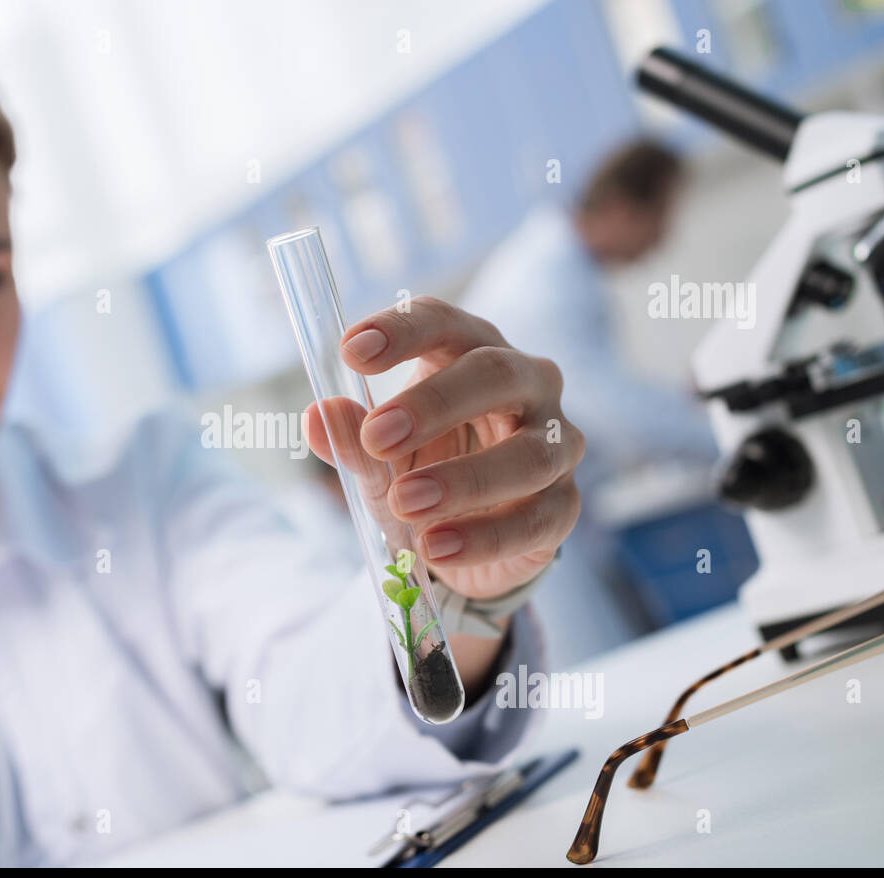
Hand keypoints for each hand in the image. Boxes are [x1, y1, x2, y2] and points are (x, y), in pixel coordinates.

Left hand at [303, 296, 583, 601]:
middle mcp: (527, 384)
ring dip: (463, 479)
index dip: (401, 331)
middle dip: (433, 403)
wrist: (468, 540)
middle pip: (494, 372)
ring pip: (528, 452)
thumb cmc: (424, 469)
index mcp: (471, 351)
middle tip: (375, 437)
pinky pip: (537, 518)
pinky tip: (437, 548)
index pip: (443, 322)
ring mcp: (555, 443)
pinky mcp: (564, 505)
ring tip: (406, 502)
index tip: (349, 351)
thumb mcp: (379, 457)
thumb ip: (351, 439)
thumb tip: (318, 417)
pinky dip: (485, 536)